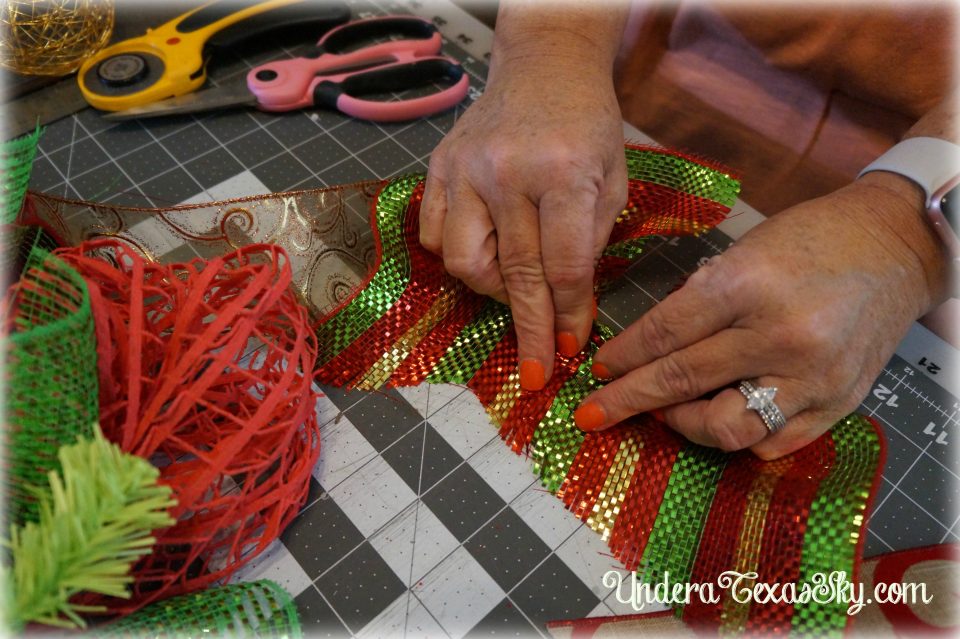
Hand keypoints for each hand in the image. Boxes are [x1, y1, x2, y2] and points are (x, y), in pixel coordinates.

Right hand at [419, 57, 626, 390]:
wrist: (544, 66)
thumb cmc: (587, 125)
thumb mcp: (611, 180)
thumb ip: (590, 244)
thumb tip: (569, 310)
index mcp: (561, 172)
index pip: (563, 266)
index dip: (568, 314)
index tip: (569, 347)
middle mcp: (506, 172)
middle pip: (514, 273)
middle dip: (528, 330)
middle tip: (535, 373)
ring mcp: (464, 169)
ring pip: (460, 260)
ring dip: (490, 290)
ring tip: (515, 288)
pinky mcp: (438, 167)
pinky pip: (432, 235)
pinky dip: (455, 256)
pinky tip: (485, 252)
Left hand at [573, 172, 948, 458]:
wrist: (893, 248)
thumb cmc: (812, 241)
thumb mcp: (743, 251)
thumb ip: (698, 300)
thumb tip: (645, 347)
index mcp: (749, 285)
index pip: (665, 332)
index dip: (623, 358)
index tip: (598, 372)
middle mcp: (780, 336)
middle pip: (683, 381)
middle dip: (628, 401)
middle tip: (595, 414)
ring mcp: (812, 376)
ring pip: (726, 429)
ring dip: (682, 425)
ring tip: (667, 411)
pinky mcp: (837, 403)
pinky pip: (772, 444)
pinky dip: (739, 437)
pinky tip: (722, 416)